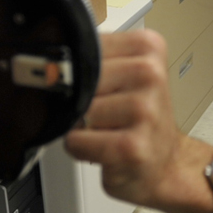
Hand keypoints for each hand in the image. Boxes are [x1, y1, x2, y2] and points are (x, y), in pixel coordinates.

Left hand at [64, 29, 212, 212]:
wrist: (165, 165)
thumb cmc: (140, 121)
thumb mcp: (124, 75)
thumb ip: (94, 59)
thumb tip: (47, 62)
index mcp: (148, 48)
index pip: (84, 48)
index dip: (80, 72)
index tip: (98, 86)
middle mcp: (150, 75)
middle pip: (79, 79)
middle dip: (80, 100)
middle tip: (104, 112)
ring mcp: (143, 110)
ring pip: (77, 109)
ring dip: (81, 126)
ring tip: (106, 131)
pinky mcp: (131, 146)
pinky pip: (77, 140)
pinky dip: (80, 148)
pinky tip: (103, 149)